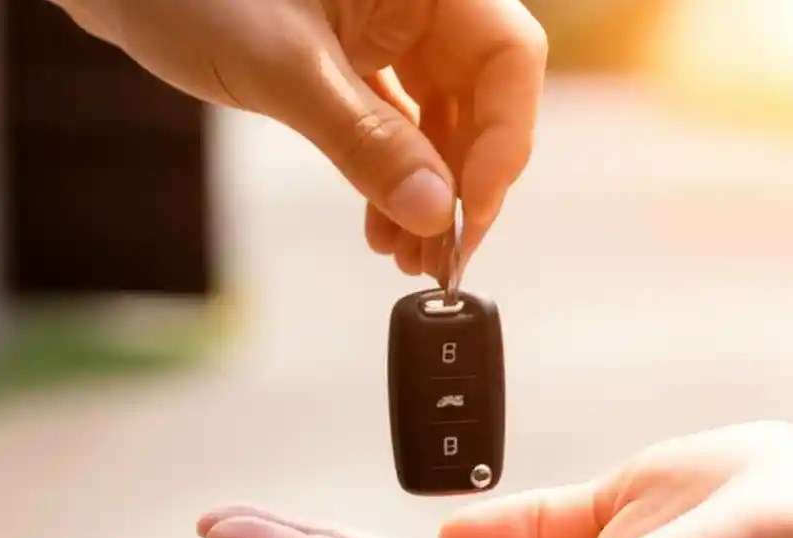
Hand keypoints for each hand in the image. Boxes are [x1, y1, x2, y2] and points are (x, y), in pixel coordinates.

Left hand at [52, 0, 547, 276]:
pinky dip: (393, 173)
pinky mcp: (353, 56)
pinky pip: (397, 121)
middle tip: (443, 252)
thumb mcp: (284, 69)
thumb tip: (436, 213)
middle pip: (482, 93)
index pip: (509, 55)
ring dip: (431, 188)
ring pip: (442, 115)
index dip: (502, 138)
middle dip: (465, 179)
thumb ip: (366, 141)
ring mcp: (386, 26)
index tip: (470, 209)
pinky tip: (384, 223)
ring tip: (409, 255)